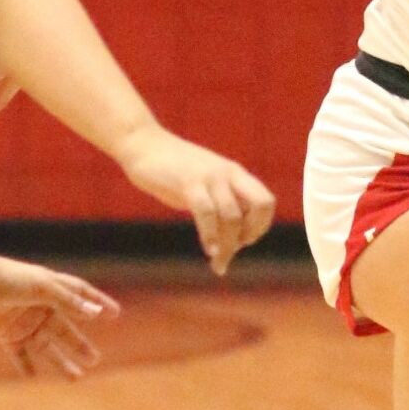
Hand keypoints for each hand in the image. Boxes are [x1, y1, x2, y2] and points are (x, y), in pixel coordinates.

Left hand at [0, 256, 120, 378]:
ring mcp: (24, 322)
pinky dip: (25, 365)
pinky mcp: (6, 334)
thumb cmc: (8, 279)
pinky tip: (34, 377)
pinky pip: (19, 354)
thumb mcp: (43, 288)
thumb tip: (96, 313)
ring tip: (77, 378)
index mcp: (51, 288)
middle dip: (79, 345)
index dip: (97, 303)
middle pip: (65, 329)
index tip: (115, 313)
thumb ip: (69, 302)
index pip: (80, 296)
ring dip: (61, 361)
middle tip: (95, 360)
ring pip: (47, 346)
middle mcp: (40, 306)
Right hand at [118, 123, 275, 274]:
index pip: (266, 202)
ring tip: (217, 264)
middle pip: (261, 204)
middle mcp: (229, 173)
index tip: (241, 242)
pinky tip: (208, 251)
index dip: (260, 226)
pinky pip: (207, 213)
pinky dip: (210, 236)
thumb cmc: (172, 172)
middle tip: (234, 250)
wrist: (142, 144)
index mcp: (235, 174)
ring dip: (228, 246)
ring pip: (232, 216)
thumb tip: (230, 238)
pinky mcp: (189, 182)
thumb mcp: (203, 186)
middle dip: (253, 233)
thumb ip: (219, 204)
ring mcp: (210, 176)